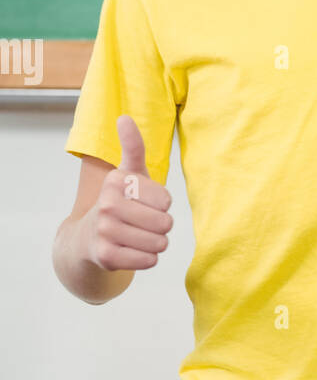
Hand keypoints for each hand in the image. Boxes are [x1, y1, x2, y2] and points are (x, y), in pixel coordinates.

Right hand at [83, 115, 172, 271]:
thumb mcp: (128, 174)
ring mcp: (104, 231)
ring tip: (137, 236)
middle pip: (165, 223)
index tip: (142, 203)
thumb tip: (124, 118)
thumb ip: (133, 146)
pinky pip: (149, 261)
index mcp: (116, 181)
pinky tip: (131, 250)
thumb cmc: (120, 202)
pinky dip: (147, 258)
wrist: (88, 239)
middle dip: (161, 226)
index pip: (166, 200)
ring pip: (159, 243)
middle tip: (142, 223)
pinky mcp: (106, 256)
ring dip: (155, 243)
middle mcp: (107, 204)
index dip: (161, 205)